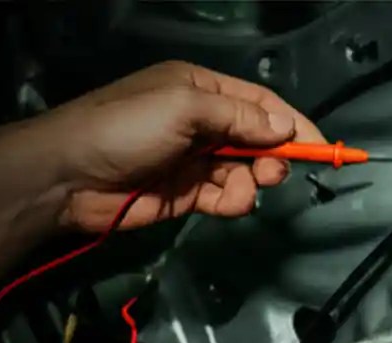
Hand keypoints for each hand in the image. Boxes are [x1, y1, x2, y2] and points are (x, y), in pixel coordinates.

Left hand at [40, 60, 325, 231]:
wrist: (68, 177)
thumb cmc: (125, 128)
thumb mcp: (185, 109)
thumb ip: (239, 117)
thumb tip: (285, 127)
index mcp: (202, 90)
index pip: (261, 103)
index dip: (294, 124)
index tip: (322, 147)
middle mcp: (203, 122)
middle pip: (260, 139)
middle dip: (275, 156)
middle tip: (275, 172)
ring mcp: (196, 160)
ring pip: (248, 172)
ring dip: (253, 182)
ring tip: (244, 189)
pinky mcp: (188, 194)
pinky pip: (228, 197)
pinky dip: (234, 202)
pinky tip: (225, 203)